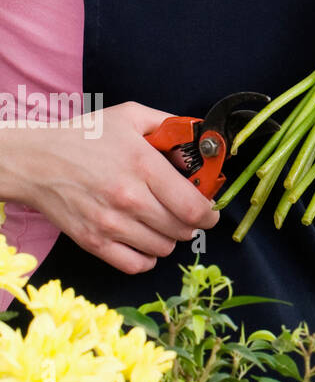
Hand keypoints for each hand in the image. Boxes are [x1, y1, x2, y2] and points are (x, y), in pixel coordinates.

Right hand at [8, 102, 220, 274]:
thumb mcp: (133, 116)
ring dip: (170, 238)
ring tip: (163, 223)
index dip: (210, 213)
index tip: (211, 211)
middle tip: (187, 213)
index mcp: (143, 166)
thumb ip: (172, 127)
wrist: (37, 161)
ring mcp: (110, 224)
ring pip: (163, 248)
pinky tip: (146, 242)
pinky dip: (148, 257)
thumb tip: (201, 144)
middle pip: (182, 229)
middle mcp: (129, 199)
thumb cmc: (86, 136)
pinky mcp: (93, 242)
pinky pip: (136, 265)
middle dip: (193, 223)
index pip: (193, 206)